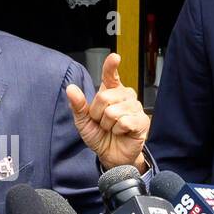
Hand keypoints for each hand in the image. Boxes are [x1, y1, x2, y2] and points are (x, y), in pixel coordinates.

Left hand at [66, 52, 150, 171]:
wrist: (111, 155)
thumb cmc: (100, 136)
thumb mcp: (83, 122)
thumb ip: (78, 105)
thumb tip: (70, 88)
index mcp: (110, 92)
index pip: (110, 76)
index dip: (111, 66)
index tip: (114, 57)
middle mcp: (124, 96)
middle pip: (104, 97)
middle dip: (97, 115)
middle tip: (103, 123)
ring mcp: (135, 108)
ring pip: (113, 112)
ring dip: (108, 125)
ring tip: (112, 129)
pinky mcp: (142, 121)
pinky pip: (124, 122)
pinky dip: (118, 131)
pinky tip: (121, 133)